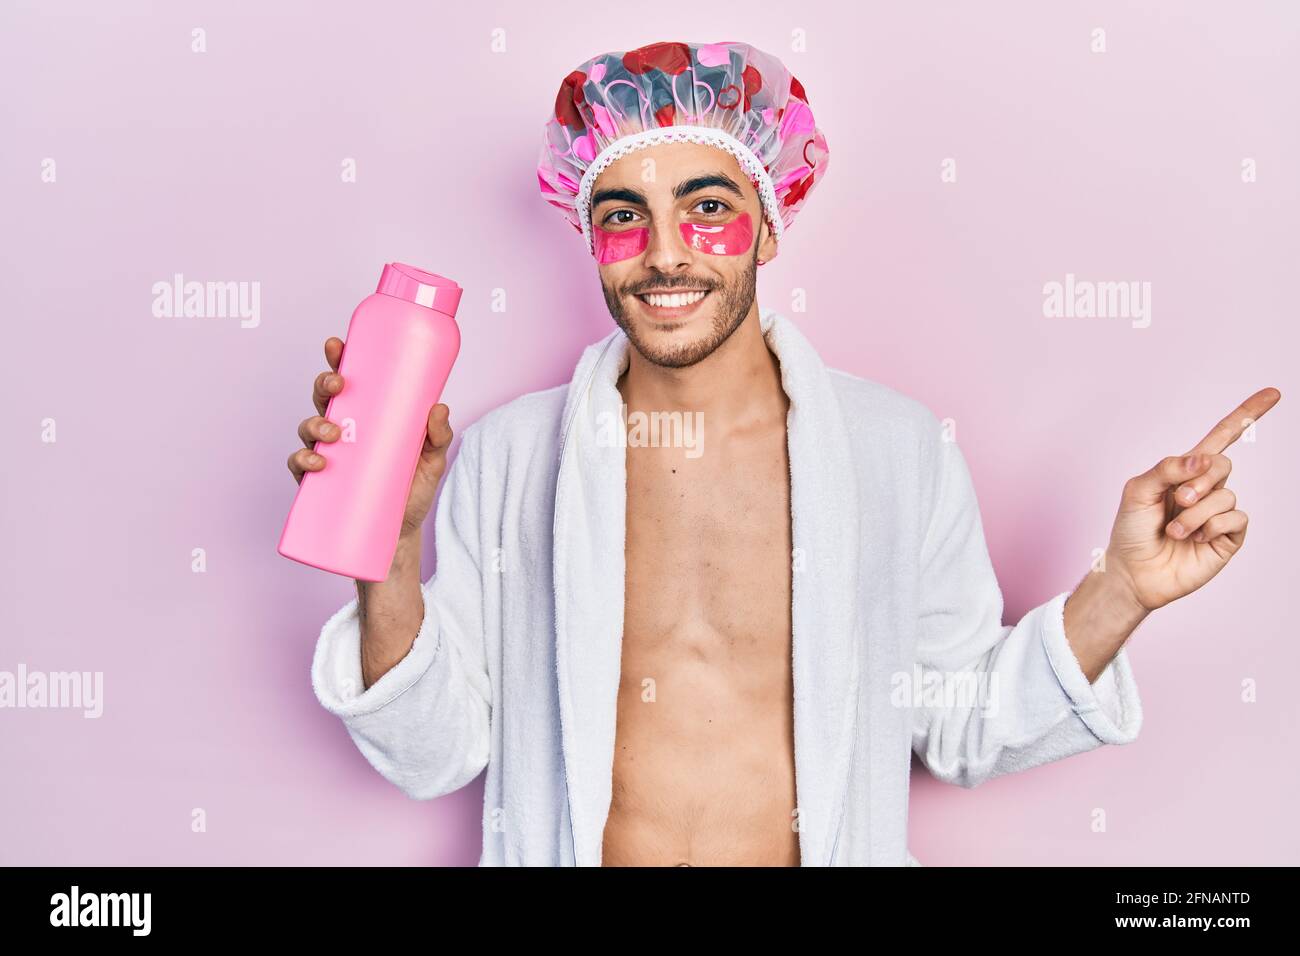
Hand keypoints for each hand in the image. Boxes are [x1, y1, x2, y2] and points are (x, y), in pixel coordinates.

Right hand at [286, 336, 454, 538]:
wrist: (399, 536)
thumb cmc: (412, 491)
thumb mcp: (432, 461)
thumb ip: (438, 436)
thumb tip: (439, 409)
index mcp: (367, 417)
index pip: (350, 382)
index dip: (338, 360)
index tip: (337, 344)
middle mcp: (344, 431)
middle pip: (325, 398)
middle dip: (324, 384)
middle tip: (338, 385)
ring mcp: (328, 455)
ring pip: (308, 427)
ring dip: (315, 423)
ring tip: (333, 433)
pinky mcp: (318, 483)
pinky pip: (299, 465)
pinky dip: (302, 460)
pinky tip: (317, 462)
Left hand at [1105, 387, 1280, 611]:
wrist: (1132, 572)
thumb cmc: (1131, 531)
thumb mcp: (1138, 491)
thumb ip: (1167, 468)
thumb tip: (1203, 459)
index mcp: (1184, 472)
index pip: (1220, 438)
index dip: (1246, 416)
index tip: (1273, 394)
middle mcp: (1205, 490)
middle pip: (1223, 464)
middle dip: (1199, 480)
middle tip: (1177, 500)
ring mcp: (1218, 514)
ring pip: (1226, 495)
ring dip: (1195, 513)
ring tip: (1174, 530)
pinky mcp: (1228, 538)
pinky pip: (1235, 518)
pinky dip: (1212, 526)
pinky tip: (1194, 538)